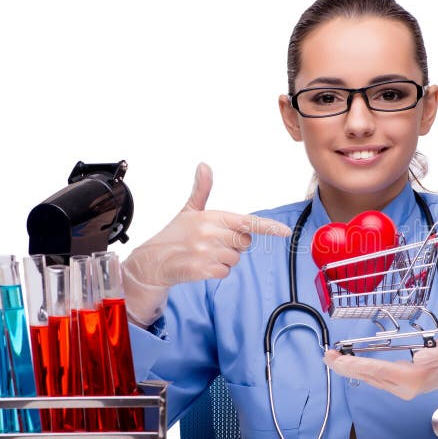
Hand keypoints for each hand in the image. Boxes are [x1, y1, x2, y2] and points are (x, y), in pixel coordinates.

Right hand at [122, 162, 291, 325]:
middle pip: (244, 243)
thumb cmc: (174, 235)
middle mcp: (210, 234)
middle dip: (233, 245)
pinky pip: (225, 272)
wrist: (152, 261)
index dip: (269, 227)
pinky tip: (201, 266)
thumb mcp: (189, 210)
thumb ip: (201, 189)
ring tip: (203, 254)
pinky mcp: (202, 270)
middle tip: (212, 243)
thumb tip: (204, 165)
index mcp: (211, 217)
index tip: (286, 231)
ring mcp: (206, 253)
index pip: (247, 222)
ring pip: (235, 259)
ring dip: (224, 260)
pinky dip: (216, 272)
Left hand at [324, 337, 437, 405]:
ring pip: (369, 379)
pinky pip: (373, 378)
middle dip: (346, 367)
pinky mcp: (397, 386)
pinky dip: (359, 370)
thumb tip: (419, 358)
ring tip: (332, 357)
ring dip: (349, 369)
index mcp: (413, 378)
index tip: (341, 359)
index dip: (359, 364)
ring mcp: (399, 389)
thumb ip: (434, 354)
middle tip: (327, 355)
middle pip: (369, 377)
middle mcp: (403, 387)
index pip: (380, 370)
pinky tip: (347, 364)